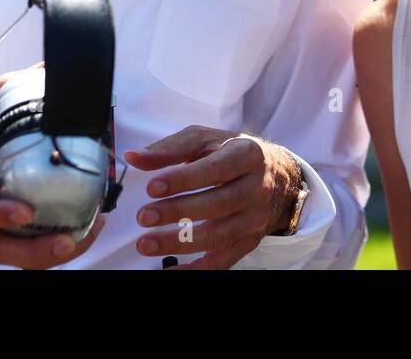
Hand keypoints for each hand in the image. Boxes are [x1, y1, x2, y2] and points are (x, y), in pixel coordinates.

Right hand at [0, 63, 105, 268]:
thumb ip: (5, 92)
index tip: (24, 211)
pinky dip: (49, 254)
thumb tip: (48, 68)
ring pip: (9, 257)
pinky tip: (82, 237)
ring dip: (46, 257)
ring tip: (84, 239)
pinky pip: (20, 256)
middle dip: (30, 249)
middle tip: (67, 240)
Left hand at [123, 125, 302, 269]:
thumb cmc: (232, 153)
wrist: (276, 175)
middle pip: (218, 204)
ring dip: (180, 243)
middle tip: (143, 216)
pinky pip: (224, 261)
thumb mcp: (206, 140)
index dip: (183, 179)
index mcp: (247, 154)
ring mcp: (255, 217)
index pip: (215, 169)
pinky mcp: (250, 240)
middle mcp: (257, 187)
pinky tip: (170, 270)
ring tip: (146, 243)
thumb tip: (134, 158)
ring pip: (219, 235)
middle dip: (177, 212)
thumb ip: (171, 148)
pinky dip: (197, 269)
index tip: (152, 187)